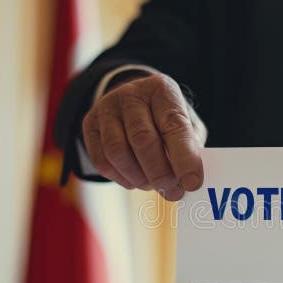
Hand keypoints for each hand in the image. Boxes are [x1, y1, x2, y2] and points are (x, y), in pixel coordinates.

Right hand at [82, 73, 203, 199]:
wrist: (135, 103)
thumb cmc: (167, 120)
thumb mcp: (188, 126)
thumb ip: (190, 149)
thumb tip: (188, 180)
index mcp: (162, 90)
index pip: (174, 125)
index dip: (184, 158)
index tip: (192, 183)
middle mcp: (131, 94)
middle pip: (142, 139)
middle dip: (160, 173)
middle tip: (173, 192)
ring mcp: (106, 108)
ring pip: (118, 152)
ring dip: (139, 178)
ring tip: (154, 186)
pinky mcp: (89, 125)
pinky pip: (102, 162)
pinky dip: (122, 179)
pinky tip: (136, 180)